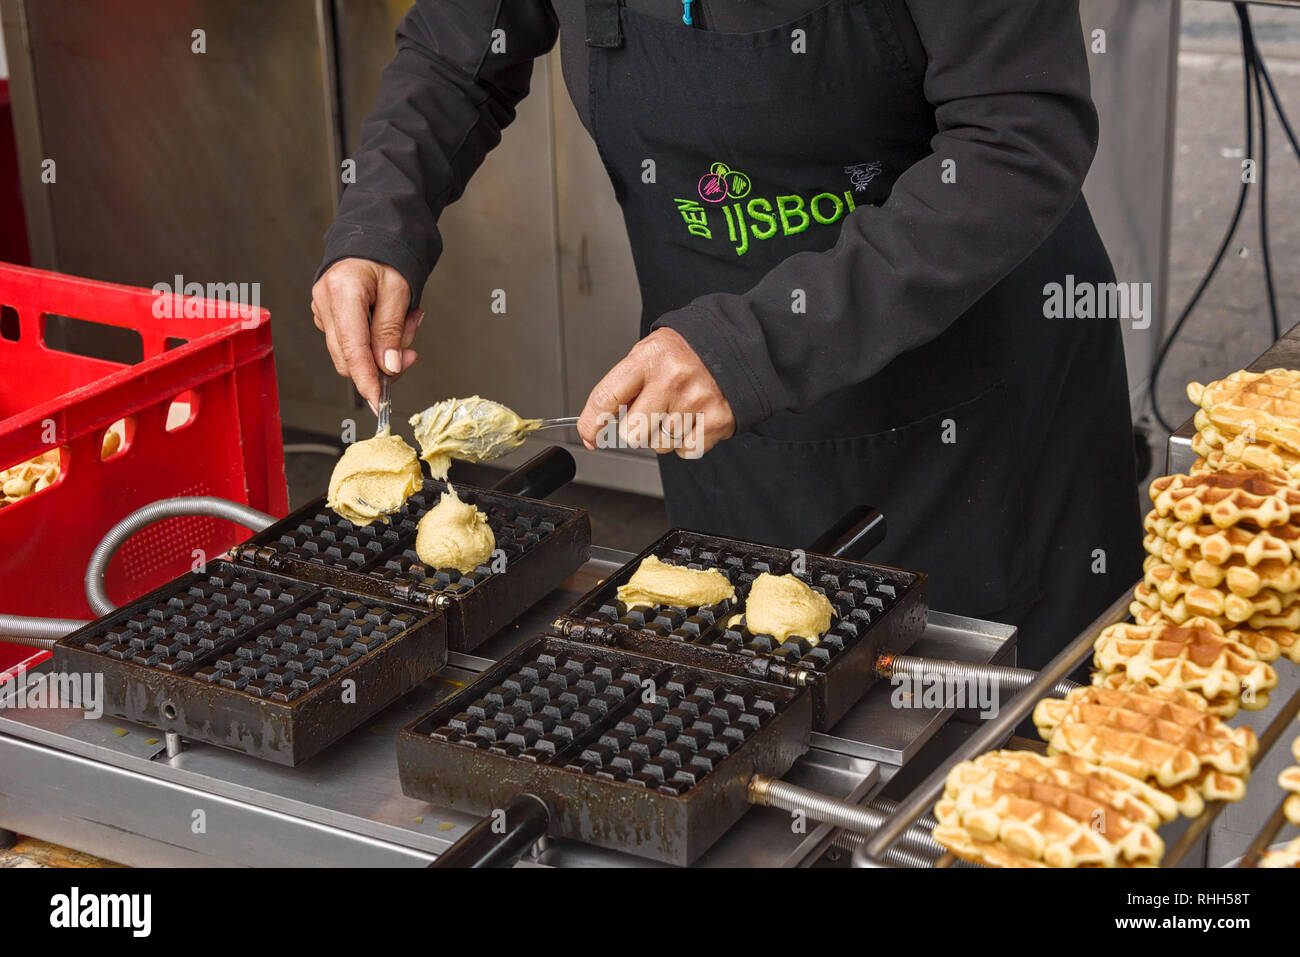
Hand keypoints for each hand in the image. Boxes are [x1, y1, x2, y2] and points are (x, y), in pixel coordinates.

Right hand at [311, 258, 421, 411]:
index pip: (352, 349)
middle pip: (349, 357)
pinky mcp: (327, 315)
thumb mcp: (400, 289)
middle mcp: (324, 302)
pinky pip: (351, 341)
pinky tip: (388, 319)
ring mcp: (322, 310)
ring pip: (351, 353)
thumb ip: (392, 330)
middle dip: (384, 362)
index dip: (366, 380)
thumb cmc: (386, 256)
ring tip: (404, 320)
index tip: (379, 402)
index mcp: (342, 291)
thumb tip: (388, 368)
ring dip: (382, 348)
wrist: (371, 236)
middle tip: (411, 349)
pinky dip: (374, 339)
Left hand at [577, 327, 735, 457]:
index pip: (606, 398)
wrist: (734, 346)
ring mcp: (695, 403)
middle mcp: (671, 381)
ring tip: (678, 409)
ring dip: (663, 435)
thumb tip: (600, 423)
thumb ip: (626, 384)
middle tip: (648, 415)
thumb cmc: (687, 352)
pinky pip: (685, 451)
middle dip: (634, 431)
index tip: (590, 435)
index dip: (591, 424)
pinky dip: (686, 441)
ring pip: (659, 446)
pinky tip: (693, 418)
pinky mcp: (716, 421)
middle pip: (632, 434)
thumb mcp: (650, 352)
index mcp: (649, 359)